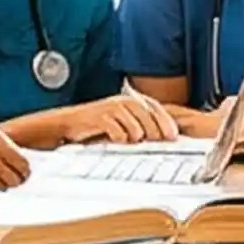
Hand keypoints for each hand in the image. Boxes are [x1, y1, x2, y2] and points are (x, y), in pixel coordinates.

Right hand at [62, 93, 178, 143]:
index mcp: (131, 100)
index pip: (155, 108)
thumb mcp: (122, 121)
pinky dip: (120, 139)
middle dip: (155, 132)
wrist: (70, 123)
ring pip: (135, 127)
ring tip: (129, 141)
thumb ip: (140, 124)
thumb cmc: (99, 125)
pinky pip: (118, 132)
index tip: (173, 136)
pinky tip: (116, 140)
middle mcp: (123, 101)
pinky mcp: (100, 117)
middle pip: (148, 118)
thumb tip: (162, 137)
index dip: (166, 122)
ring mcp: (112, 108)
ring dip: (135, 137)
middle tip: (156, 143)